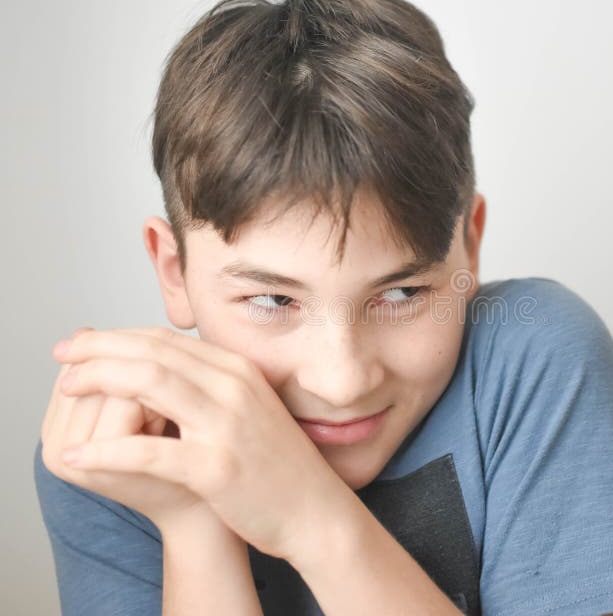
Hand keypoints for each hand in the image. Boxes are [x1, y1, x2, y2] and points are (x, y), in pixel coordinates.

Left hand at [51, 326, 350, 562]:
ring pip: (150, 383)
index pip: (167, 339)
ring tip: (66, 388)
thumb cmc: (277, 465)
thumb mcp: (251, 409)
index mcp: (239, 370)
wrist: (315, 510)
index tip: (85, 345)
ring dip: (99, 380)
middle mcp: (234, 386)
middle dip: (99, 348)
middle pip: (153, 351)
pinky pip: (150, 451)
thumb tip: (167, 370)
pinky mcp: (216, 466)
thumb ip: (215, 385)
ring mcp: (227, 424)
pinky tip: (78, 456)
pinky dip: (107, 451)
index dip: (118, 336)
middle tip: (63, 355)